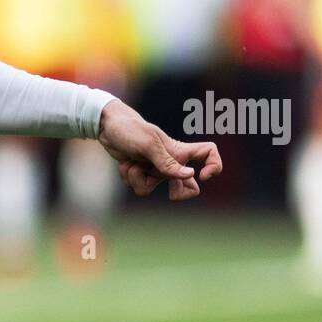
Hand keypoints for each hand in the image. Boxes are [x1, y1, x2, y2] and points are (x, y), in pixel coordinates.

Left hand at [97, 99, 222, 200]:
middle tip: (171, 194)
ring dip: (138, 178)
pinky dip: (128, 177)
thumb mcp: (148, 145)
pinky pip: (138, 186)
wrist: (107, 127)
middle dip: (178, 194)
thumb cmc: (130, 130)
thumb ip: (167, 163)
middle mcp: (170, 162)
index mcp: (179, 150)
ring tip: (133, 162)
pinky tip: (125, 164)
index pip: (209, 153)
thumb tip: (191, 176)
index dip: (214, 165)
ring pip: (152, 188)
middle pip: (187, 186)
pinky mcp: (140, 174)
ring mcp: (155, 170)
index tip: (203, 175)